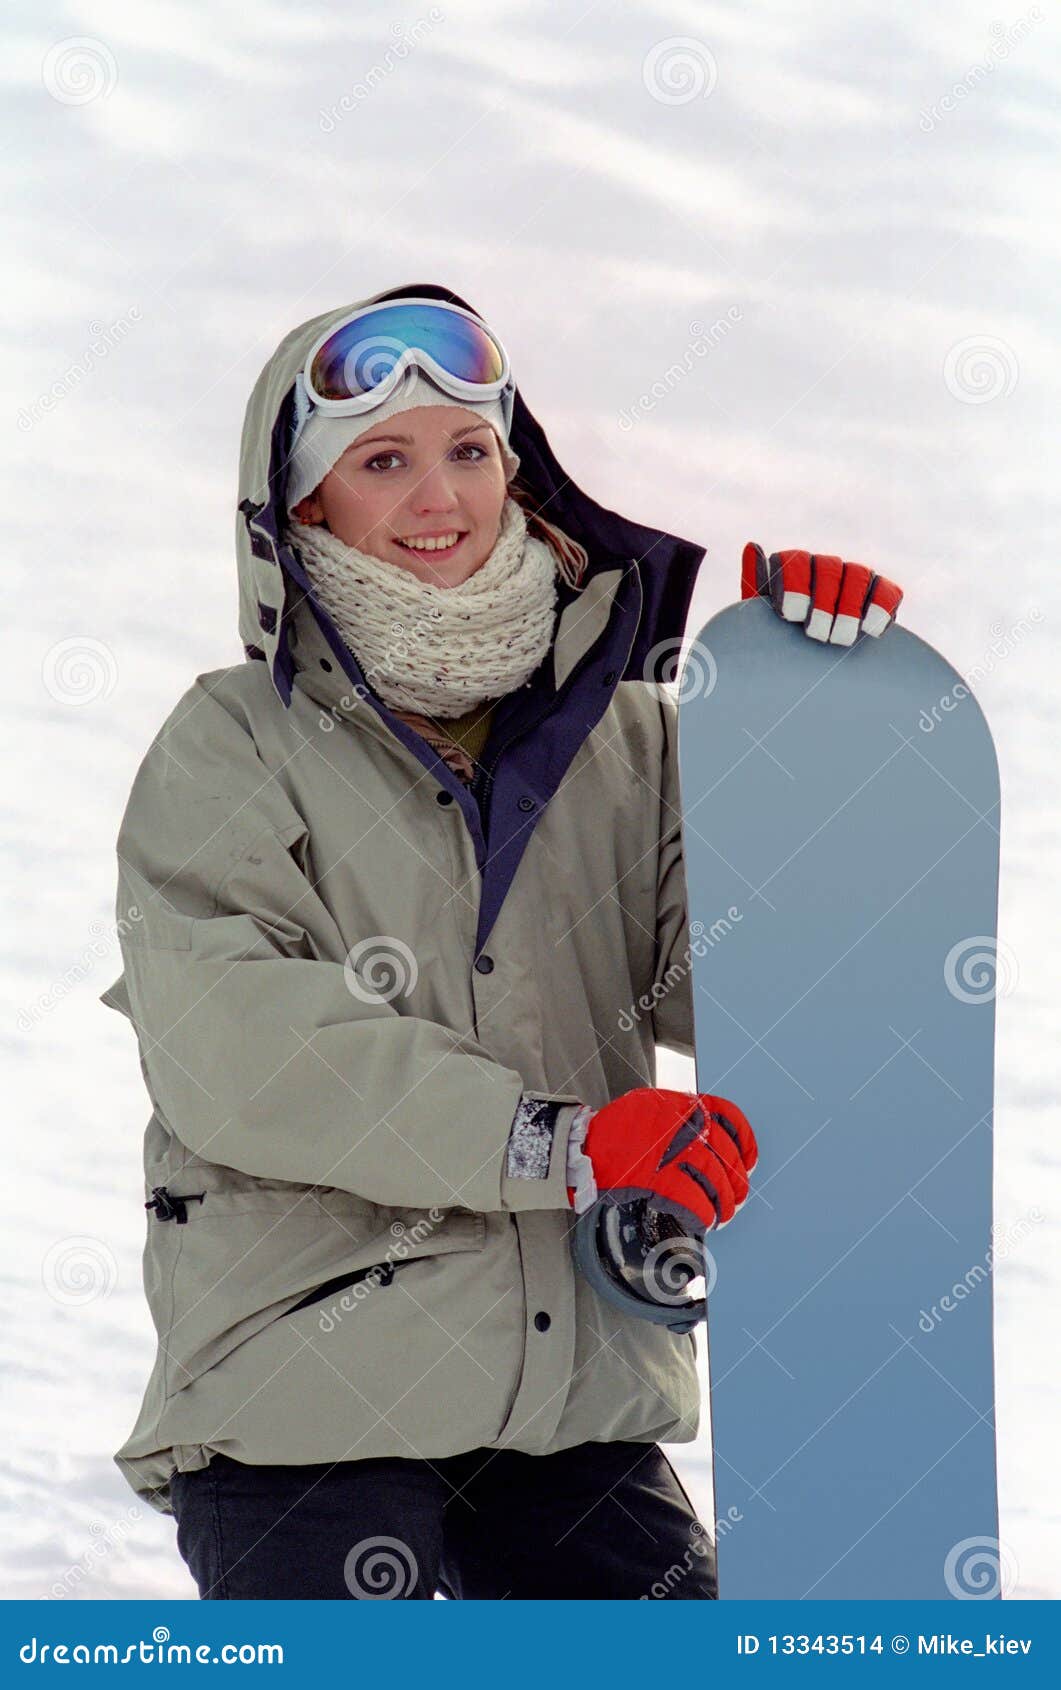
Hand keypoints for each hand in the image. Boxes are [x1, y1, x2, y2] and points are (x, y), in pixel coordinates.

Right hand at [573, 1086, 757, 1234]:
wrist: (582, 1146)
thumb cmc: (618, 1130)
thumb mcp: (653, 1107)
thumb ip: (683, 1119)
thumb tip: (712, 1144)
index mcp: (683, 1106)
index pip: (730, 1119)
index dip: (745, 1144)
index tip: (748, 1162)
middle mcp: (683, 1126)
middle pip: (728, 1158)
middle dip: (736, 1184)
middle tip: (734, 1200)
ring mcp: (671, 1153)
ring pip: (715, 1183)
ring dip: (722, 1205)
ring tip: (719, 1216)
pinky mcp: (658, 1180)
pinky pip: (693, 1202)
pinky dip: (702, 1215)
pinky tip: (701, 1221)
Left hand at [742, 542, 902, 643]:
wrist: (810, 670)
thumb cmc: (779, 643)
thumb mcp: (761, 619)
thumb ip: (758, 585)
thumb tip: (753, 545)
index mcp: (794, 568)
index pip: (795, 561)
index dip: (794, 585)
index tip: (790, 616)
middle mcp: (826, 567)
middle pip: (828, 569)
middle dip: (823, 603)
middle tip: (815, 634)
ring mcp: (856, 577)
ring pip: (858, 575)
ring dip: (849, 608)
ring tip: (839, 638)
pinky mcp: (882, 594)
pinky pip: (886, 591)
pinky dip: (880, 606)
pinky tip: (869, 629)